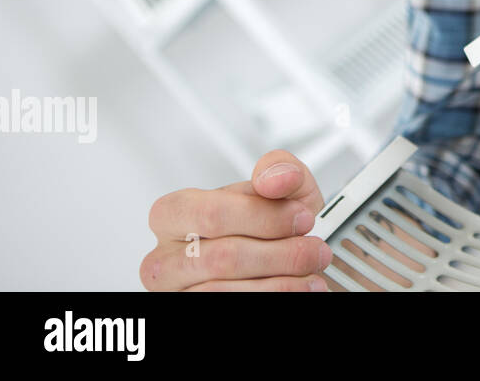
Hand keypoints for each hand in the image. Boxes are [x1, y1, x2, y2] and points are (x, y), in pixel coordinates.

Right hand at [140, 150, 332, 290]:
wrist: (271, 259)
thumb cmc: (266, 222)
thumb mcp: (280, 188)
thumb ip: (279, 170)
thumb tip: (274, 178)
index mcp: (175, 213)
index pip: (212, 215)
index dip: (263, 217)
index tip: (302, 218)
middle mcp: (165, 257)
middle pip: (223, 257)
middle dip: (281, 253)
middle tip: (315, 250)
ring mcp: (175, 291)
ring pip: (225, 290)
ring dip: (281, 281)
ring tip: (311, 272)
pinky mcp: (188, 310)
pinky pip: (230, 307)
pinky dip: (274, 296)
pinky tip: (295, 288)